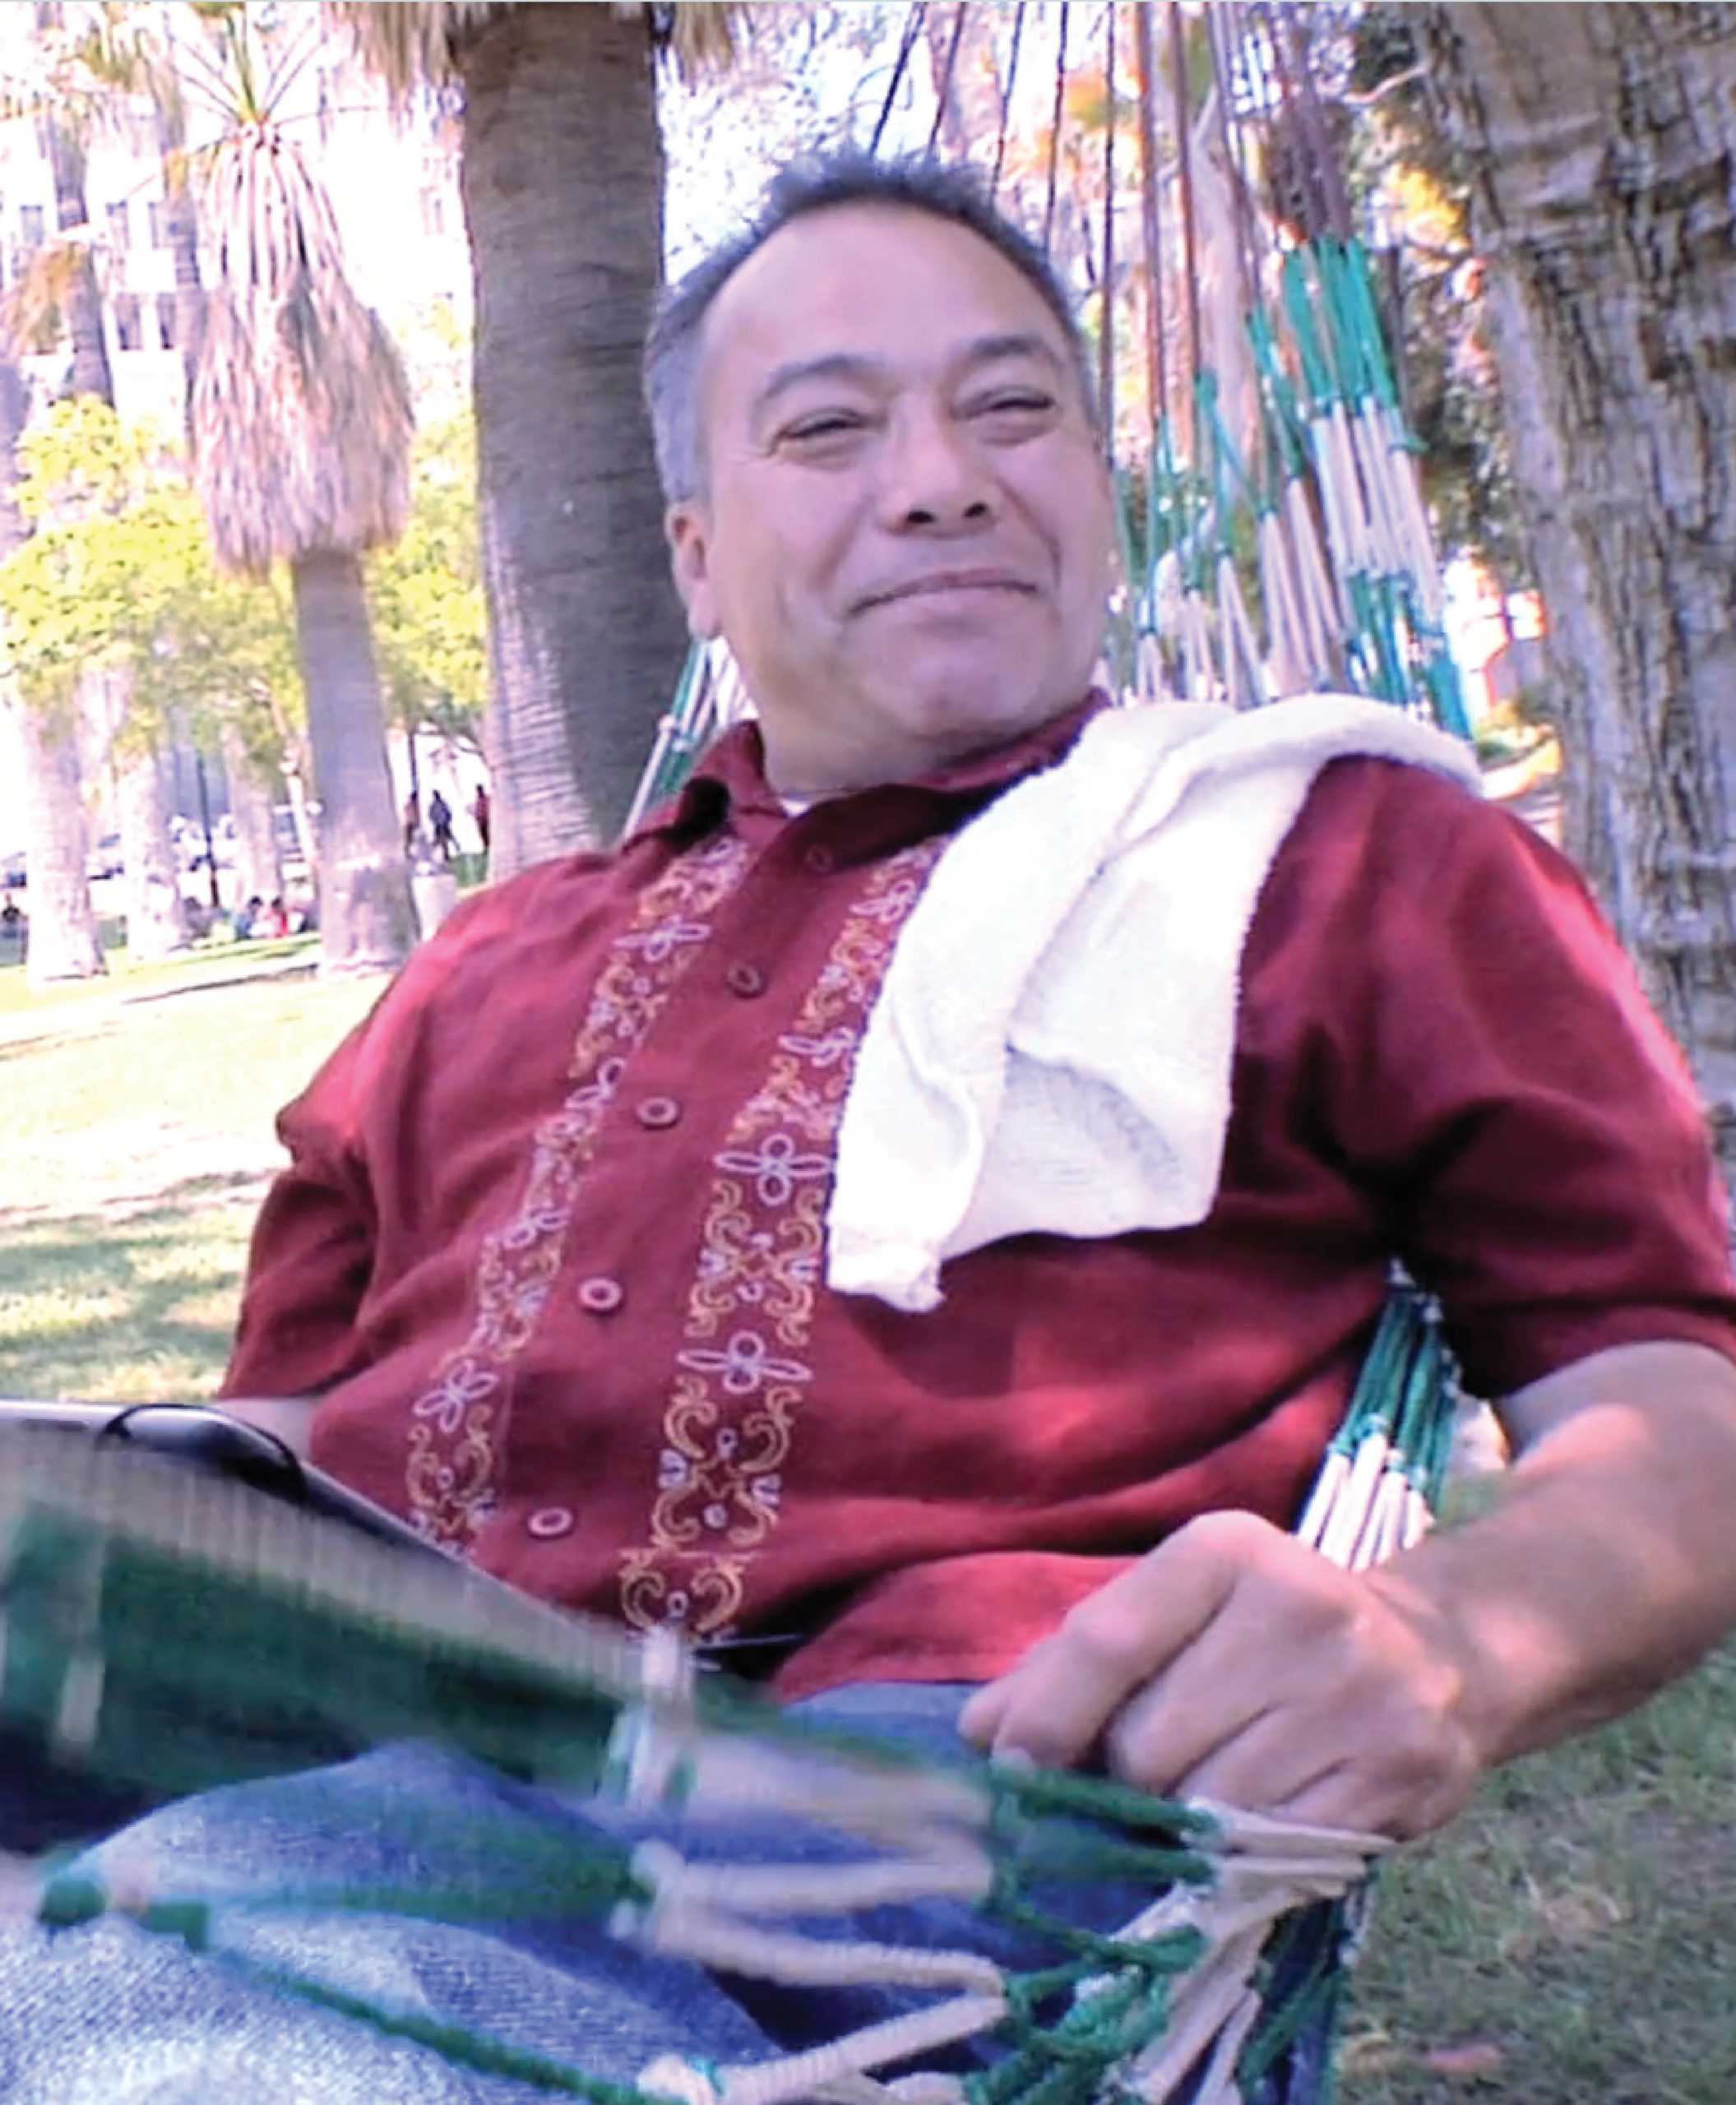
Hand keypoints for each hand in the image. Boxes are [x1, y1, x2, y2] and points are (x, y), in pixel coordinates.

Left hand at [958, 1510, 1483, 1839]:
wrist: (1441, 1656)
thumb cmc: (1268, 1636)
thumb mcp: (1176, 1616)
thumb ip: (1073, 1665)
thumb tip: (978, 1732)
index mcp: (1226, 1550)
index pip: (1108, 1638)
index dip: (1046, 1714)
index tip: (1011, 1766)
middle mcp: (1299, 1607)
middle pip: (1148, 1743)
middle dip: (1130, 1778)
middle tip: (1162, 1766)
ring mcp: (1358, 1693)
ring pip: (1206, 1807)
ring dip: (1188, 1822)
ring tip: (1222, 1783)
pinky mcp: (1400, 1773)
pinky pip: (1273, 1849)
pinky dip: (1249, 1854)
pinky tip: (1272, 1810)